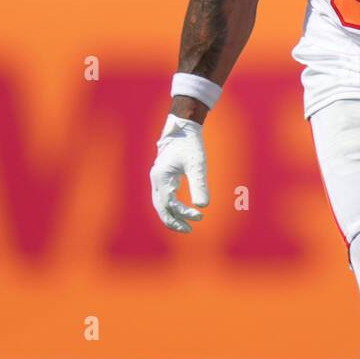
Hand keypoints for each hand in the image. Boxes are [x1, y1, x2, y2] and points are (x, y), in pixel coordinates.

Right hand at [150, 114, 209, 231]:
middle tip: (189, 230)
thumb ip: (199, 185)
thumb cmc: (190, 145)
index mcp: (162, 177)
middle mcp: (156, 180)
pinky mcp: (162, 177)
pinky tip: (182, 211)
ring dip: (172, 216)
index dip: (183, 213)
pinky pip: (163, 197)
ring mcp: (157, 178)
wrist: (182, 128)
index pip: (170, 203)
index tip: (200, 216)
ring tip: (187, 226)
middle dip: (174, 221)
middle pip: (160, 208)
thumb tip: (203, 206)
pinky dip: (171, 207)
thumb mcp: (197, 165)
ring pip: (160, 204)